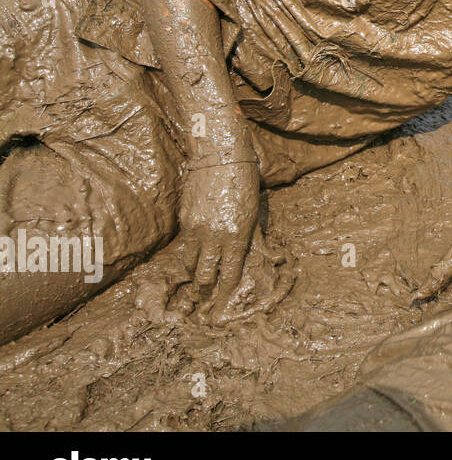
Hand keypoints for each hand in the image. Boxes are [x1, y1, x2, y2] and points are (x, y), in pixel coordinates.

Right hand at [134, 160, 261, 323]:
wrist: (220, 156)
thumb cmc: (245, 182)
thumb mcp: (255, 211)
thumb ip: (252, 236)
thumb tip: (259, 255)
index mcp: (237, 235)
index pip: (229, 272)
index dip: (225, 290)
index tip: (222, 302)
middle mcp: (215, 236)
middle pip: (205, 274)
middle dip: (206, 288)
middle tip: (205, 297)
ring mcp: (196, 228)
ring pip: (190, 263)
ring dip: (194, 274)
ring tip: (195, 285)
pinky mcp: (184, 219)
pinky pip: (184, 245)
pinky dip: (188, 255)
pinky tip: (189, 260)